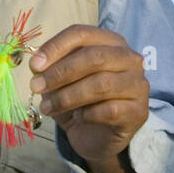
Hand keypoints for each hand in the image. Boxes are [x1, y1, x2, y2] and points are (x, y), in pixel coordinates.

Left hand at [28, 25, 148, 163]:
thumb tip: (37, 65)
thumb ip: (51, 69)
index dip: (55, 47)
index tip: (34, 65)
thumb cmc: (80, 102)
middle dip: (60, 72)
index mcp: (110, 42)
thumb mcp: (62, 82)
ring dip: (67, 96)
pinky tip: (79, 118)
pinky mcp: (139, 111)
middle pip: (94, 57)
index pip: (82, 34)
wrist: (97, 138)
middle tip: (36, 87)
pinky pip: (109, 110)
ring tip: (48, 107)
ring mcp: (138, 84)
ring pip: (101, 84)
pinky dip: (88, 114)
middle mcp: (129, 58)